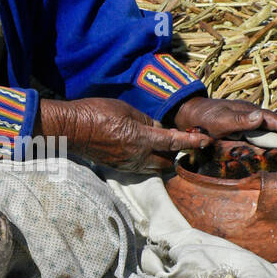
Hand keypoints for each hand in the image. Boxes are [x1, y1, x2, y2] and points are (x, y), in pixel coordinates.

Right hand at [37, 97, 210, 172]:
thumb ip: (146, 120)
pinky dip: (149, 162)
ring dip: (163, 160)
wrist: (70, 129)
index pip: (173, 142)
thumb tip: (158, 128)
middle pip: (167, 162)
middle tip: (183, 142)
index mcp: (140, 139)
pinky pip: (141, 169)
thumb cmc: (96, 113)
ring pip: (154, 168)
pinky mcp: (118, 168)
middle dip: (177, 154)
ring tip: (165, 148)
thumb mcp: (125, 109)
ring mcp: (127, 165)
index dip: (191, 142)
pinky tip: (146, 152)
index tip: (206, 141)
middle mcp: (136, 156)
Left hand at [170, 94, 276, 143]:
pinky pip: (261, 139)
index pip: (276, 121)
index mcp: (251, 112)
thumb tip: (261, 116)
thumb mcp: (220, 120)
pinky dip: (272, 146)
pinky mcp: (243, 132)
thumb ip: (239, 120)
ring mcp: (248, 124)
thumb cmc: (204, 117)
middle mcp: (253, 117)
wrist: (188, 115)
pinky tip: (276, 156)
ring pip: (271, 133)